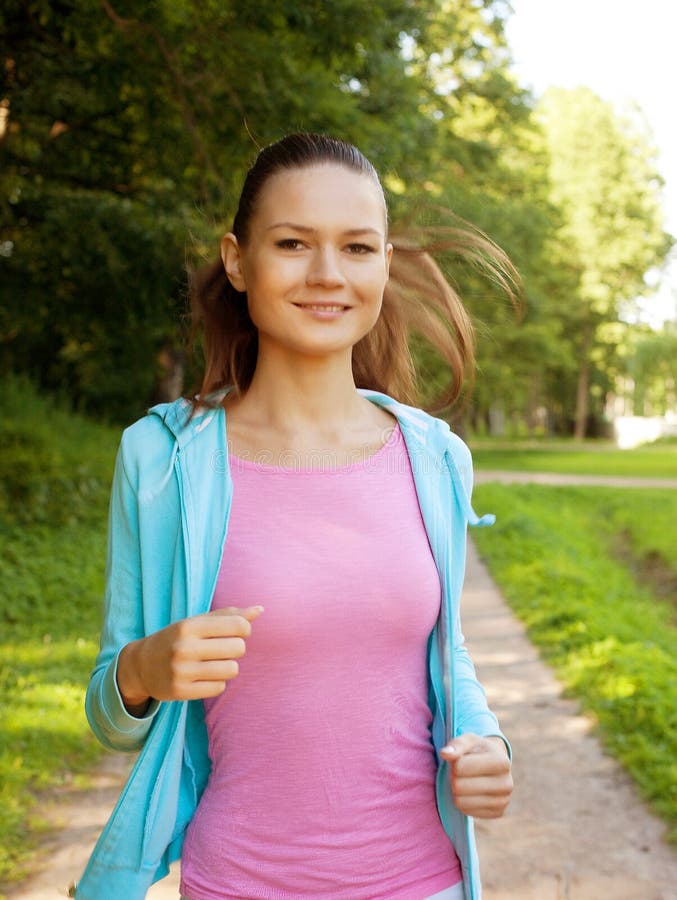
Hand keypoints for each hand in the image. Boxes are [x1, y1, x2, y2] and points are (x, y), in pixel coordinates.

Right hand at [117, 605, 263, 712]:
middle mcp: (184, 648)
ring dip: (228, 667)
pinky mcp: (180, 692)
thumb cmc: (177, 638)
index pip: (238, 625)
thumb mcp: (197, 621)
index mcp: (189, 626)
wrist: (141, 666)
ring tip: (215, 663)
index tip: (236, 632)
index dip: (244, 629)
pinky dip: (218, 682)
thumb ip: (228, 615)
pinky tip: (205, 677)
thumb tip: (260, 610)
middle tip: (223, 649)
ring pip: (232, 670)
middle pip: (238, 648)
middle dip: (236, 648)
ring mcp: (181, 672)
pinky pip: (219, 687)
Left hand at [439, 733, 512, 817]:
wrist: (494, 765)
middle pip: (458, 786)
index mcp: (502, 761)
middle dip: (454, 777)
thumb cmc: (478, 750)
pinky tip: (470, 792)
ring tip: (465, 780)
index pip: (460, 767)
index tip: (460, 759)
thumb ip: (456, 744)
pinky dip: (462, 801)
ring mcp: (503, 801)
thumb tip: (445, 754)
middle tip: (460, 772)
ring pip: (460, 801)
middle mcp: (507, 784)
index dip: (454, 763)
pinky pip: (465, 811)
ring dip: (456, 790)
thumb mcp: (469, 740)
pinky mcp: (497, 813)